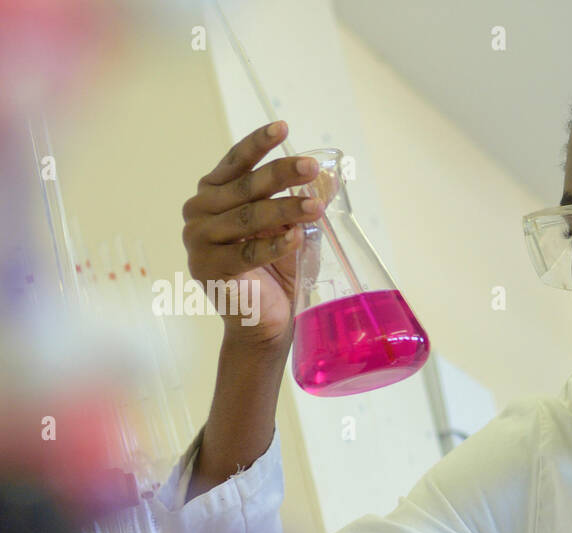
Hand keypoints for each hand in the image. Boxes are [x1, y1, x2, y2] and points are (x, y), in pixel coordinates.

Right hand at [181, 121, 323, 353]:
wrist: (263, 321)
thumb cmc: (277, 271)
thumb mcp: (290, 228)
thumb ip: (301, 203)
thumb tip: (330, 176)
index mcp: (214, 194)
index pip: (236, 162)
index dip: (259, 144)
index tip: (284, 127)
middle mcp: (199, 211)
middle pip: (245, 187)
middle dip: (281, 174)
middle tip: (310, 167)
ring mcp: (198, 240)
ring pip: (248, 217)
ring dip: (285, 210)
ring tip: (316, 207)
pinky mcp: (207, 269)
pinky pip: (246, 253)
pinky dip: (274, 245)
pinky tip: (296, 238)